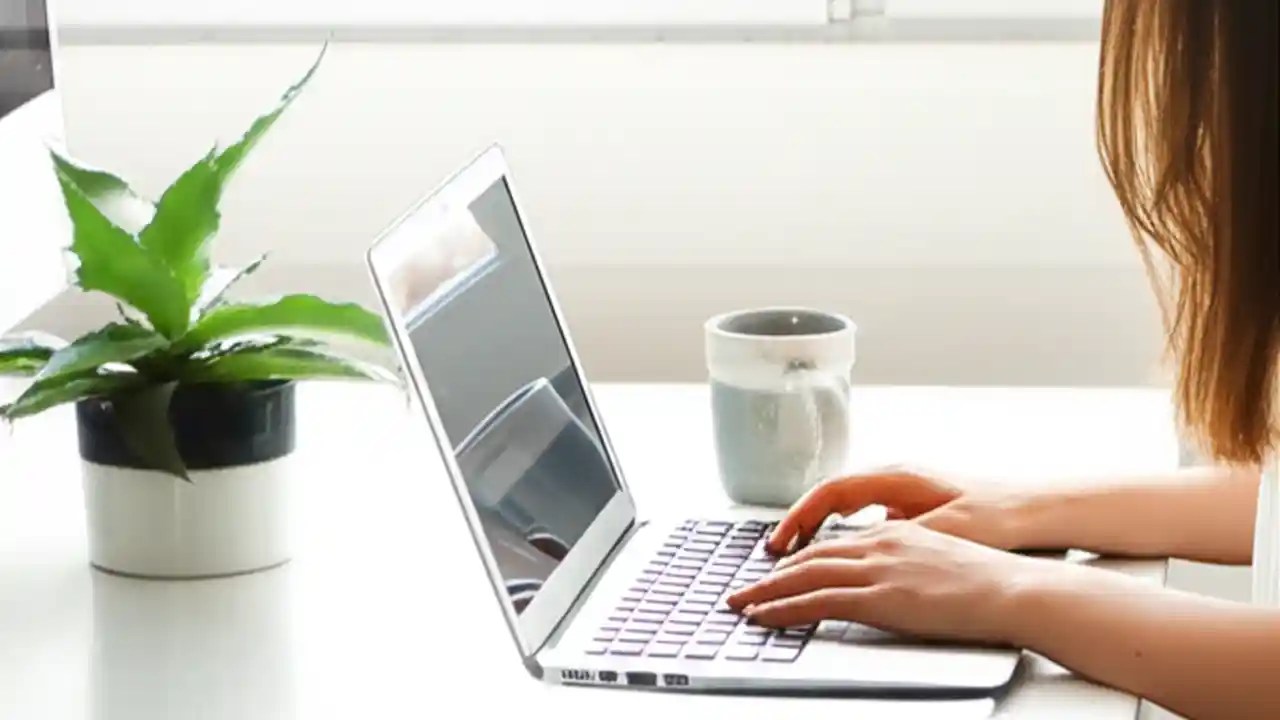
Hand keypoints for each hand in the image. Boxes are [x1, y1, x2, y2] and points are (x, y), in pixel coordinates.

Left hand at [728, 521, 1048, 644]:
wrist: (1011, 589)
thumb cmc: (988, 581)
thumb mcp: (940, 560)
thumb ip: (909, 563)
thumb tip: (896, 579)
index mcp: (894, 534)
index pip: (833, 545)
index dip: (800, 559)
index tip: (778, 571)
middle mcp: (879, 544)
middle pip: (810, 556)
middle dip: (772, 574)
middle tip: (744, 587)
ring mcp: (876, 569)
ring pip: (804, 575)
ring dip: (766, 591)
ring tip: (742, 604)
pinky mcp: (878, 597)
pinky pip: (816, 601)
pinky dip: (783, 608)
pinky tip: (764, 616)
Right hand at [765, 466, 1030, 555]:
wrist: (1037, 510)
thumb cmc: (997, 515)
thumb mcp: (945, 529)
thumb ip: (901, 537)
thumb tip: (862, 549)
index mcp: (896, 479)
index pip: (830, 492)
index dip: (799, 517)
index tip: (780, 543)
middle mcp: (895, 480)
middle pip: (831, 497)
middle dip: (799, 524)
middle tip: (775, 552)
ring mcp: (903, 492)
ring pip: (845, 506)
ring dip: (819, 527)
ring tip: (797, 553)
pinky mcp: (913, 507)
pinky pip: (863, 515)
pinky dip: (842, 531)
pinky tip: (841, 553)